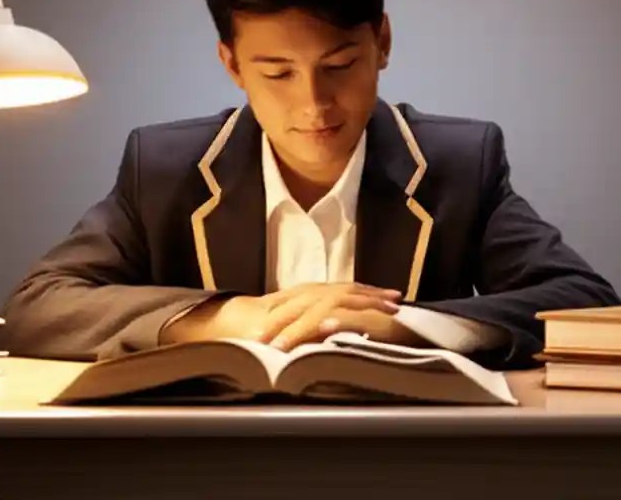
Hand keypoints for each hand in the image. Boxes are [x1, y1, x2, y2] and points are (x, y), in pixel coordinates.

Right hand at [163, 283, 401, 347]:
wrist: (223, 324)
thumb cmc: (265, 328)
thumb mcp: (299, 322)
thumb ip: (322, 324)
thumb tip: (353, 330)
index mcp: (310, 295)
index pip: (347, 290)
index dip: (372, 293)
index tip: (397, 299)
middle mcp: (302, 296)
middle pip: (342, 292)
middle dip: (371, 298)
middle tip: (396, 307)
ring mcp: (288, 306)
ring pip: (325, 301)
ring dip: (353, 305)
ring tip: (377, 312)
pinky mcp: (273, 318)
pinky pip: (297, 319)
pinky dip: (314, 323)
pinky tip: (332, 327)